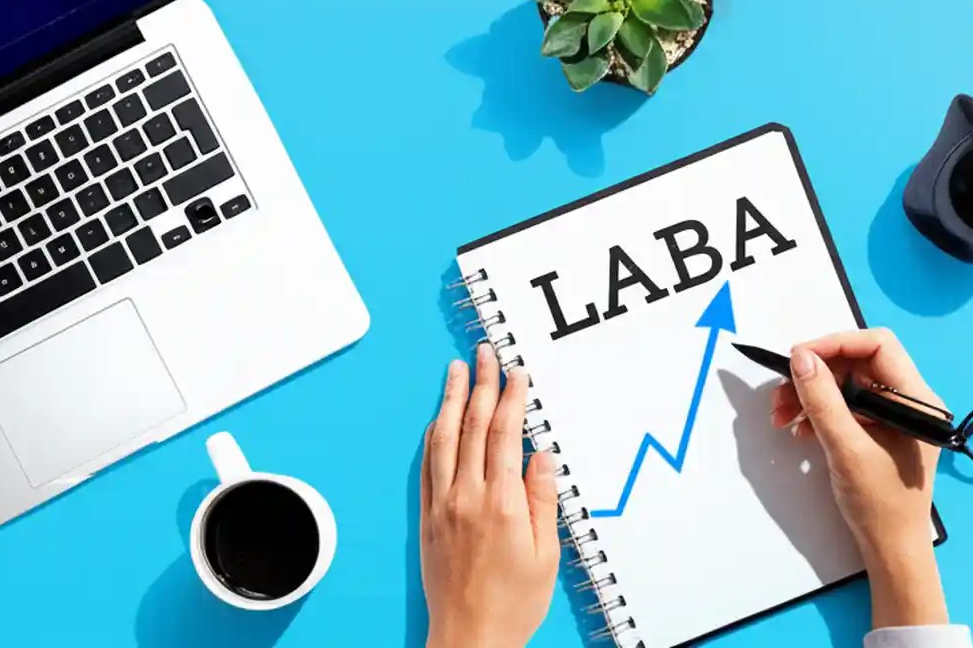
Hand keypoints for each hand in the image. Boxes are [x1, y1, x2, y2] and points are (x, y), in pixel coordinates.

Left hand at [421, 344, 559, 647]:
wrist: (469, 638)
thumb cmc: (513, 603)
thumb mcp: (545, 555)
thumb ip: (543, 500)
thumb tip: (541, 457)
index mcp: (501, 503)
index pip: (504, 434)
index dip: (511, 397)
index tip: (517, 372)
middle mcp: (467, 496)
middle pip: (472, 426)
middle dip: (480, 383)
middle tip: (485, 352)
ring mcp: (442, 505)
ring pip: (444, 438)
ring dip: (450, 399)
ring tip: (455, 369)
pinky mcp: (426, 517)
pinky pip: (427, 465)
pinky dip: (433, 435)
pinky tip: (436, 418)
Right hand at [772, 328, 948, 627]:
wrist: (891, 549)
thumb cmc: (879, 503)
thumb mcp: (846, 448)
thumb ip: (823, 400)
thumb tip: (801, 358)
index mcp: (916, 399)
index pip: (877, 345)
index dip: (835, 344)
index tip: (798, 358)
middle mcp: (909, 400)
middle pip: (857, 363)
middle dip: (816, 374)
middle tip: (781, 393)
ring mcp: (894, 415)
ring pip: (847, 384)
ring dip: (811, 394)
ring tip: (781, 415)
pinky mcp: (878, 430)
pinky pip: (846, 406)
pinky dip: (819, 412)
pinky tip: (800, 431)